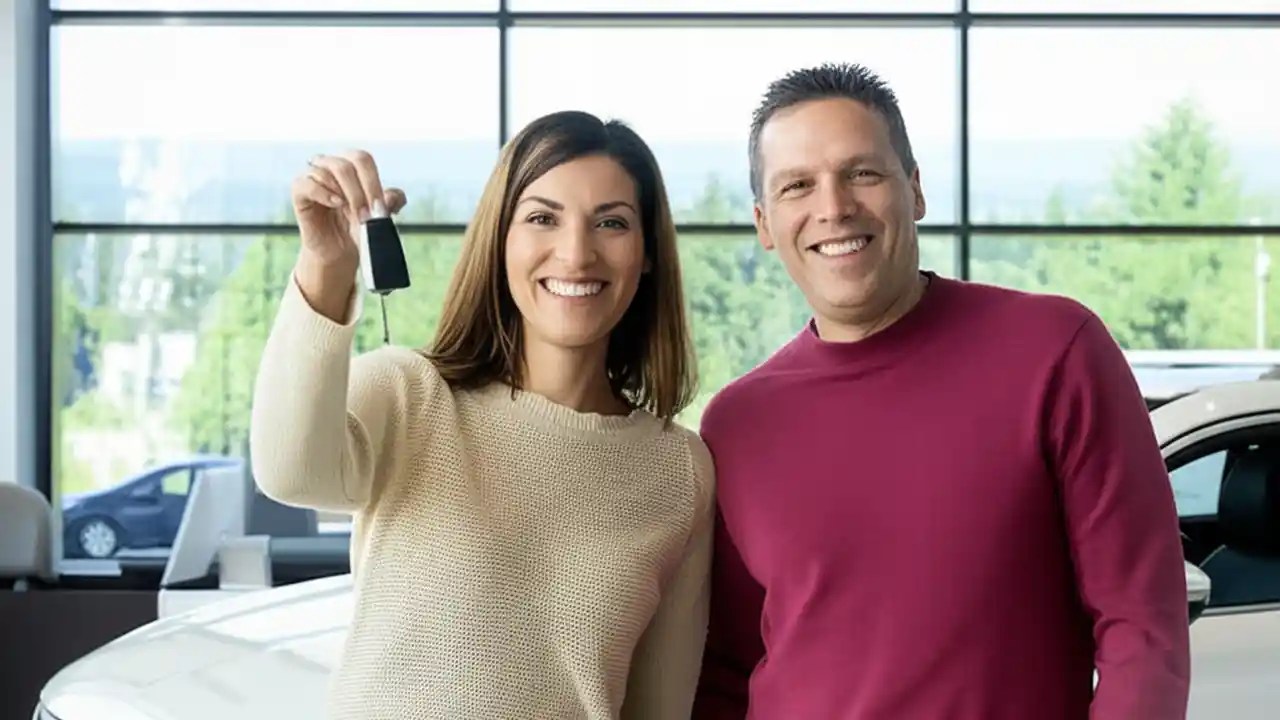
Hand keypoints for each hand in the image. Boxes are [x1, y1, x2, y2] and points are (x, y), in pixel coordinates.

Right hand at [290, 149, 407, 271]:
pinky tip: (335, 204)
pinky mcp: (299, 192)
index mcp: (351, 164)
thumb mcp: (379, 215)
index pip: (363, 159)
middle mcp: (331, 165)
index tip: (379, 208)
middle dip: (360, 191)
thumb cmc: (358, 227)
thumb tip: (395, 197)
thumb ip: (390, 202)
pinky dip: (323, 192)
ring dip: (345, 195)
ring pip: (328, 171)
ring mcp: (313, 176)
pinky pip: (307, 183)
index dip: (372, 182)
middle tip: (367, 215)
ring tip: (352, 215)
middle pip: (347, 163)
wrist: (338, 251)